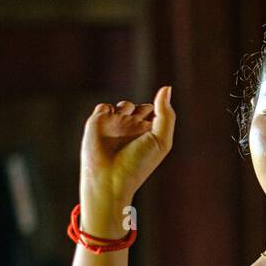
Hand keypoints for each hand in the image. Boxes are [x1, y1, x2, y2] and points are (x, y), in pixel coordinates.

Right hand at [80, 85, 174, 205]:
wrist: (109, 178)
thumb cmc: (138, 164)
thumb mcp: (160, 140)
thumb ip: (165, 114)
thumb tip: (167, 87)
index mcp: (148, 135)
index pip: (155, 112)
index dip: (156, 113)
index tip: (152, 127)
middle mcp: (132, 130)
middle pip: (140, 106)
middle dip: (140, 111)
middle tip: (137, 130)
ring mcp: (115, 126)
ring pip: (124, 104)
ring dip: (125, 110)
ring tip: (122, 131)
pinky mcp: (98, 123)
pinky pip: (104, 106)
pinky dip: (107, 111)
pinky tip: (108, 125)